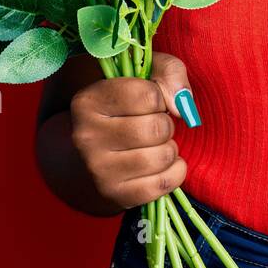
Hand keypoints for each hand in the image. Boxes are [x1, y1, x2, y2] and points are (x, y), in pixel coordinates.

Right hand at [69, 52, 197, 209]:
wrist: (103, 150)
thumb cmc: (129, 106)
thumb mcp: (146, 74)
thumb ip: (169, 73)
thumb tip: (182, 106)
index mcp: (87, 101)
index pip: (147, 95)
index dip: (160, 97)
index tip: (151, 102)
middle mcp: (86, 136)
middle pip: (155, 128)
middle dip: (166, 125)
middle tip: (156, 125)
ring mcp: (98, 169)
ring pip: (161, 156)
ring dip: (170, 148)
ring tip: (157, 144)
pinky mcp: (116, 194)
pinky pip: (164, 183)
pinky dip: (176, 171)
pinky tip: (165, 163)